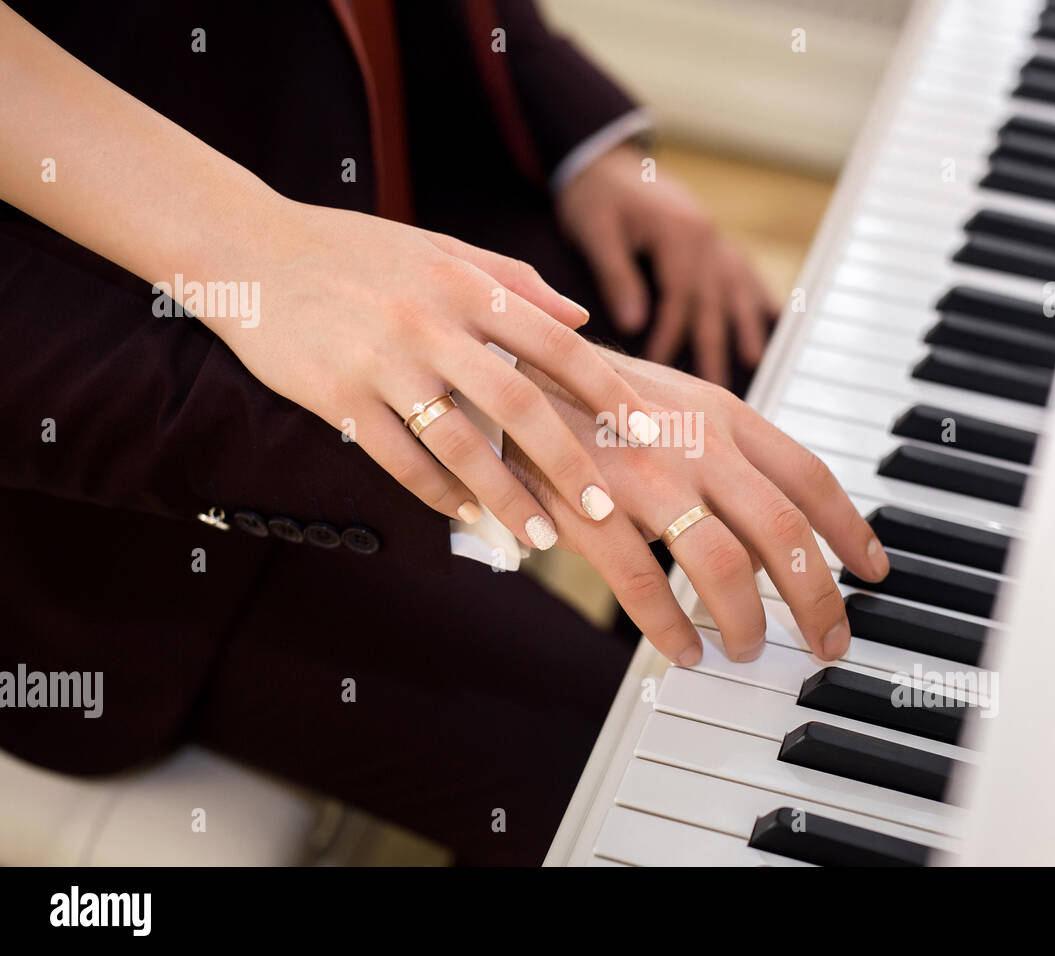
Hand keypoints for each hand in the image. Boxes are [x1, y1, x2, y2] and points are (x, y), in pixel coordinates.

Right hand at [201, 197, 661, 548]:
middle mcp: (429, 322)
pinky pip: (397, 458)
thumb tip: (582, 316)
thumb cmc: (354, 250)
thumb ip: (513, 280)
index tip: (647, 433)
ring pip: (459, 444)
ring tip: (541, 539)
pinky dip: (435, 492)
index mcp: (465, 282)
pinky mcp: (336, 396)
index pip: (556, 342)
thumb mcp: (440, 248)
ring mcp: (381, 362)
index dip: (608, 390)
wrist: (248, 248)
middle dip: (568, 464)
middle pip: (518, 405)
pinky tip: (462, 515)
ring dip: (506, 499)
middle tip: (604, 513)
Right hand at [504, 347, 889, 664]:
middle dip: (817, 598)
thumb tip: (776, 530)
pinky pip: (646, 588)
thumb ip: (728, 457)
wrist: (507, 373)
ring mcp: (647, 475)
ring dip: (746, 621)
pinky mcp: (593, 508)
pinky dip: (671, 631)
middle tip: (830, 642)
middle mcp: (698, 442)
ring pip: (725, 566)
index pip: (810, 477)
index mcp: (725, 415)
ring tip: (748, 650)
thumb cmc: (597, 397)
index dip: (851, 530)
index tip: (873, 570)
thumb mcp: (676, 406)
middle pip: (783, 532)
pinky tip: (684, 652)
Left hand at [556, 144, 777, 386]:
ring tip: (754, 360)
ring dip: (747, 324)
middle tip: (716, 388)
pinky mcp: (712, 235)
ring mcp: (713, 235)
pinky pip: (743, 268)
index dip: (669, 335)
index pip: (679, 297)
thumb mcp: (595, 229)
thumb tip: (634, 324)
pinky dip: (759, 293)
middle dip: (714, 346)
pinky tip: (776, 316)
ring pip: (735, 286)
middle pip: (713, 300)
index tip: (658, 368)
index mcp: (677, 233)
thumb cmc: (594, 194)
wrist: (601, 155)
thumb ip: (616, 275)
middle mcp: (704, 235)